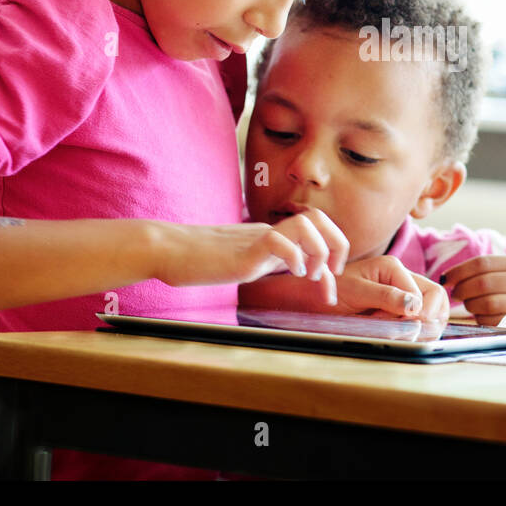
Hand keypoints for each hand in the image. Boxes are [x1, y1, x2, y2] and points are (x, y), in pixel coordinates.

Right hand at [153, 208, 348, 303]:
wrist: (167, 249)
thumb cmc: (198, 259)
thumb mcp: (243, 261)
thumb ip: (265, 262)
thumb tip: (285, 270)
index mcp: (272, 235)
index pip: (316, 231)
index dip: (332, 257)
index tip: (329, 286)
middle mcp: (271, 232)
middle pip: (321, 218)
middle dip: (338, 246)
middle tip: (330, 274)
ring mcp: (258, 238)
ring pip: (308, 225)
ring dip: (319, 252)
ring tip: (307, 275)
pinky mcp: (245, 249)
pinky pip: (280, 242)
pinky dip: (295, 258)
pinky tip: (291, 275)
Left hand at [341, 260, 450, 324]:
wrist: (313, 297)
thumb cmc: (331, 290)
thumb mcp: (356, 292)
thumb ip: (385, 296)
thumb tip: (415, 305)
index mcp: (394, 267)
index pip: (428, 294)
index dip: (416, 315)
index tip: (394, 324)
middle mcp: (403, 278)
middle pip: (437, 300)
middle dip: (425, 320)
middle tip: (399, 329)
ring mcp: (403, 294)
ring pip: (433, 312)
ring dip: (419, 327)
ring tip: (392, 329)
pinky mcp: (399, 309)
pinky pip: (420, 321)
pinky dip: (413, 331)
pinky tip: (392, 332)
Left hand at [440, 255, 505, 325]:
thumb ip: (498, 268)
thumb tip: (460, 276)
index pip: (481, 264)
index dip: (459, 271)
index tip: (447, 278)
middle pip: (480, 284)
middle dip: (461, 290)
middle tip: (456, 293)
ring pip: (486, 304)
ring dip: (470, 305)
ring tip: (470, 304)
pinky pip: (497, 321)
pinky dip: (483, 319)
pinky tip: (483, 315)